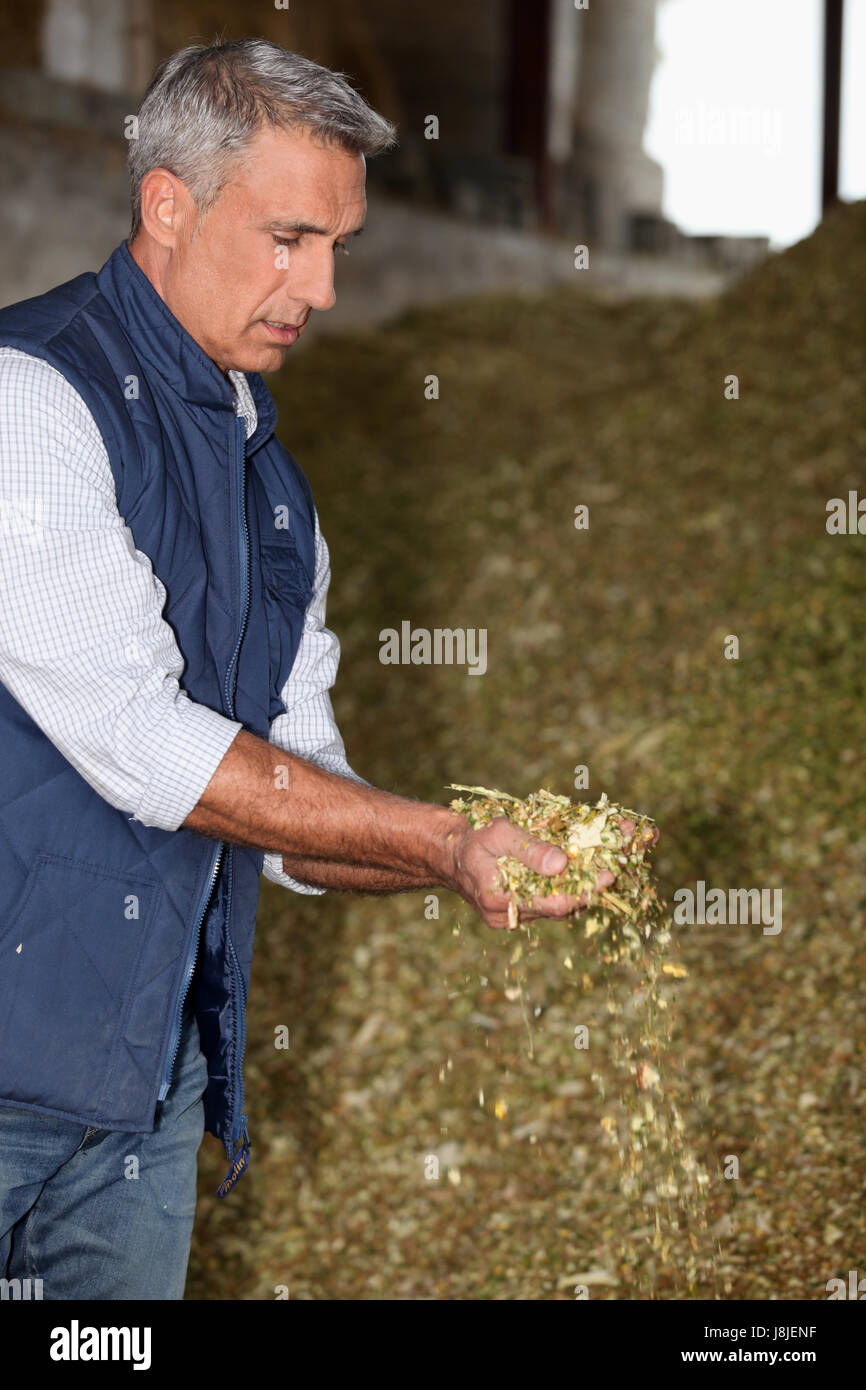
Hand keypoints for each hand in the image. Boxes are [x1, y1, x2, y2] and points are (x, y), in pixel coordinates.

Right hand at [444, 813, 657, 930]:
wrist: (450, 853)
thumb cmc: (472, 837)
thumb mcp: (498, 834)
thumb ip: (528, 849)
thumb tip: (562, 864)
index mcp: (501, 900)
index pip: (554, 904)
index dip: (585, 890)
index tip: (611, 874)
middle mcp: (514, 916)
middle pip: (567, 904)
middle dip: (600, 880)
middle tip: (629, 855)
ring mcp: (521, 915)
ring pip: (566, 902)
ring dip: (594, 879)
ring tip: (625, 851)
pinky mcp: (527, 908)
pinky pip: (558, 897)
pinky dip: (580, 880)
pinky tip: (601, 860)